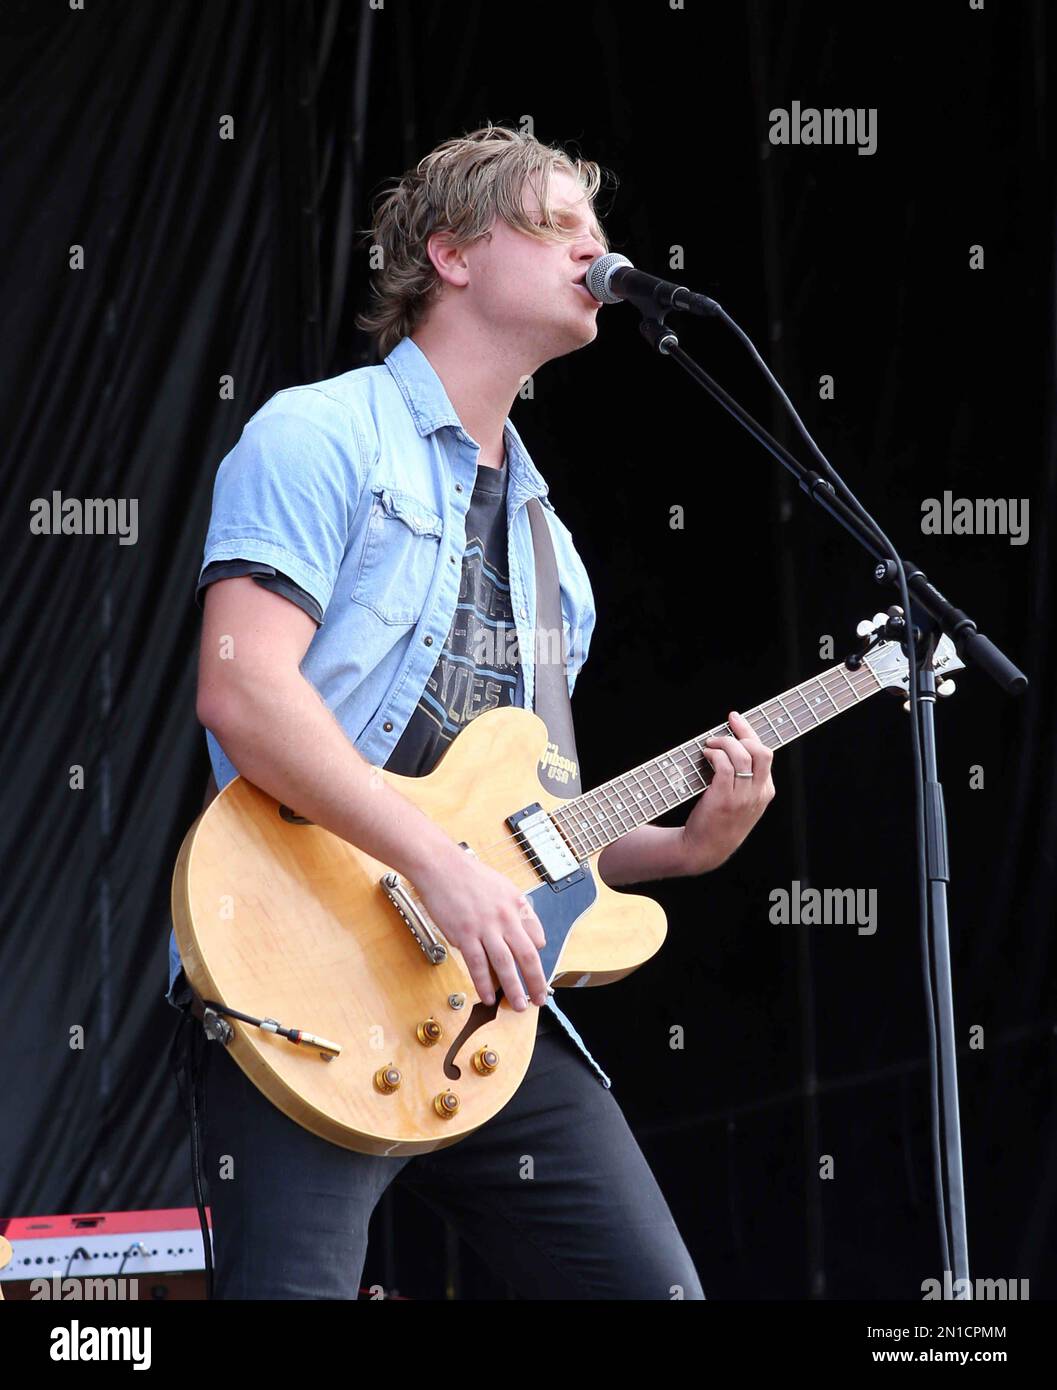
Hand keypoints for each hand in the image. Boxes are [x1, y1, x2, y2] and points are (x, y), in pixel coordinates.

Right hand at [412, 849, 548, 1010]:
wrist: (441, 866)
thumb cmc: (468, 875)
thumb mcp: (502, 886)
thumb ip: (517, 909)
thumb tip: (531, 933)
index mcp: (516, 905)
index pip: (537, 936)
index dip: (539, 956)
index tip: (538, 971)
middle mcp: (505, 917)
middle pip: (527, 956)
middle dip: (536, 981)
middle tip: (539, 999)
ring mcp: (485, 927)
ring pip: (505, 965)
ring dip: (513, 988)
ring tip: (518, 1005)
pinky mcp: (464, 935)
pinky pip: (477, 965)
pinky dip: (484, 984)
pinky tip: (488, 996)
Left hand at [681, 710, 775, 873]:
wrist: (705, 850)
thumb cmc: (721, 821)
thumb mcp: (743, 802)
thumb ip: (746, 779)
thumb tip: (734, 745)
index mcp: (766, 792)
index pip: (765, 753)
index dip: (750, 733)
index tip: (735, 720)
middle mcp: (757, 793)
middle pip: (761, 751)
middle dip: (742, 733)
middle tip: (724, 730)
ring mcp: (742, 798)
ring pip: (742, 755)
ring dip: (724, 742)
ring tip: (710, 744)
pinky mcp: (723, 799)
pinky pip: (724, 766)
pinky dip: (715, 754)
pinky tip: (706, 754)